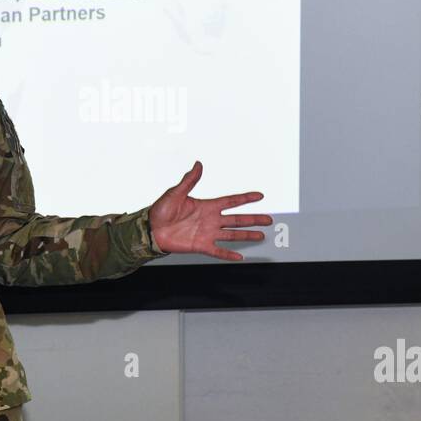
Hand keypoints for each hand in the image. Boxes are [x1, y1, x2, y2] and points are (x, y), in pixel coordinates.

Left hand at [148, 161, 271, 259]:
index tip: (260, 196)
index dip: (246, 198)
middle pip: (237, 219)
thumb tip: (198, 164)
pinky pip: (218, 250)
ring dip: (247, 235)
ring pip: (232, 234)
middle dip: (253, 219)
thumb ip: (189, 180)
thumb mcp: (175, 192)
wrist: (151, 229)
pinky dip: (228, 254)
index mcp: (207, 205)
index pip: (231, 201)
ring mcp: (207, 233)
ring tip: (261, 236)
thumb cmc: (161, 210)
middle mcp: (210, 219)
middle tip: (268, 220)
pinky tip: (240, 257)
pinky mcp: (201, 245)